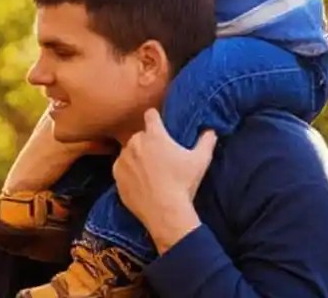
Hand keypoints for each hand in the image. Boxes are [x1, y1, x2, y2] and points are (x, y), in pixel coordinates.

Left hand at [112, 108, 217, 252]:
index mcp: (154, 135)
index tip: (158, 123)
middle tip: (159, 156)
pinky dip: (128, 171)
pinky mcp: (116, 175)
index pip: (150, 115)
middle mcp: (135, 143)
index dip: (155, 117)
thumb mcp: (200, 161)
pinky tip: (140, 181)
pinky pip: (121, 167)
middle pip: (140, 135)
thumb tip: (211, 131)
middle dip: (148, 142)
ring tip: (150, 172)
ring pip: (129, 151)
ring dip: (136, 156)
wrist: (164, 212)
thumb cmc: (183, 184)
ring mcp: (123, 159)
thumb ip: (206, 141)